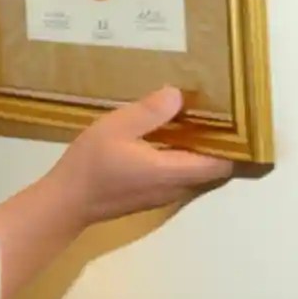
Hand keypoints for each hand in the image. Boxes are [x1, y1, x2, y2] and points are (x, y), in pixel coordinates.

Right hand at [47, 86, 233, 223]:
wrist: (67, 202)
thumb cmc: (92, 164)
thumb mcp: (116, 128)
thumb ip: (149, 112)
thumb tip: (178, 96)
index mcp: (172, 171)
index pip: (220, 163)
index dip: (231, 143)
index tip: (229, 118)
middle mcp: (175, 187)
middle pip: (210, 169)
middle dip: (214, 144)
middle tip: (209, 113)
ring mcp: (162, 196)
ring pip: (193, 173)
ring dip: (195, 152)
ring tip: (187, 121)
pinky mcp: (149, 197)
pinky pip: (177, 177)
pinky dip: (179, 159)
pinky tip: (162, 139)